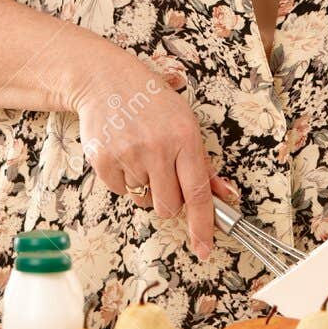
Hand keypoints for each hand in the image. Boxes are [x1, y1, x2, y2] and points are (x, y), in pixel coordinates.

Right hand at [73, 36, 238, 259]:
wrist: (106, 80)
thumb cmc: (151, 101)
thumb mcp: (185, 122)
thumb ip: (202, 163)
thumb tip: (224, 195)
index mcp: (185, 137)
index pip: (198, 192)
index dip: (202, 225)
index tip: (204, 248)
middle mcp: (158, 148)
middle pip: (168, 206)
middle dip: (168, 200)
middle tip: (163, 173)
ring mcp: (129, 155)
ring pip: (143, 199)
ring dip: (144, 184)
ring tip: (140, 152)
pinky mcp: (104, 161)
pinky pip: (120, 191)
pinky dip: (123, 179)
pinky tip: (123, 152)